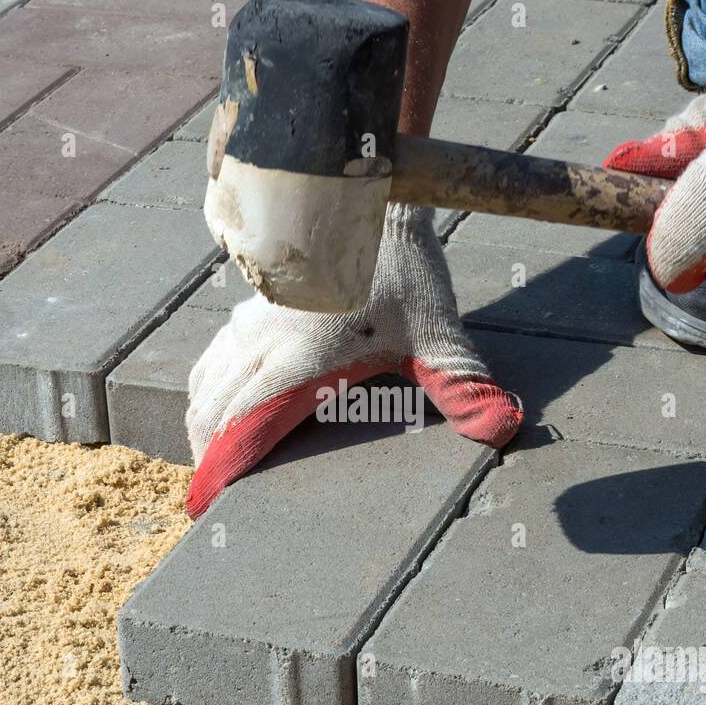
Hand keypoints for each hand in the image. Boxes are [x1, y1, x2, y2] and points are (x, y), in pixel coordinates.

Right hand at [184, 205, 521, 516]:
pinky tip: (218, 397)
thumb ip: (465, 387)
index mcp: (302, 357)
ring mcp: (254, 318)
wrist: (380, 206)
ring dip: (202, 416)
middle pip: (212, 404)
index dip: (222, 462)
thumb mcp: (441, 337)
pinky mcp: (254, 304)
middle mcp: (266, 339)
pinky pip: (215, 351)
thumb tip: (503, 426)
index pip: (244, 420)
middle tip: (209, 487)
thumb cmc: (409, 274)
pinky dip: (209, 383)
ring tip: (207, 450)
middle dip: (205, 449)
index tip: (208, 498)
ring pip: (206, 377)